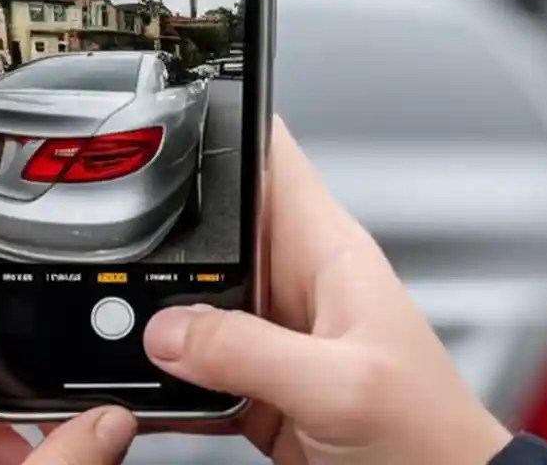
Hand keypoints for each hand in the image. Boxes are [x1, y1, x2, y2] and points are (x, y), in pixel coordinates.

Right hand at [143, 117, 511, 464]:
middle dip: (163, 231)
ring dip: (155, 309)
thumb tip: (167, 332)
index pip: (269, 155)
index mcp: (327, 250)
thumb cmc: (429, 436)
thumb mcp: (341, 386)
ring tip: (120, 325)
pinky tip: (144, 385)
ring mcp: (270, 331)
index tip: (163, 114)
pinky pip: (191, 361)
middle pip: (210, 224)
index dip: (221, 122)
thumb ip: (250, 353)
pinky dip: (162, 372)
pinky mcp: (253, 381)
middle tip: (118, 251)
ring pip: (189, 295)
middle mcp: (294, 280)